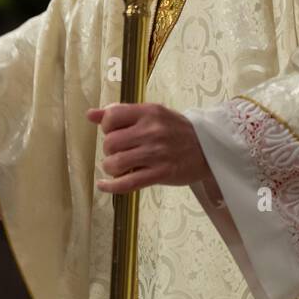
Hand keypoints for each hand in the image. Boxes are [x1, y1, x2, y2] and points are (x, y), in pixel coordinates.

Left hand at [87, 103, 210, 194]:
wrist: (209, 147)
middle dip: (109, 150)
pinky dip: (111, 186)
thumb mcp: (152, 114)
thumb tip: (90, 115)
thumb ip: (121, 113)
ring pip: (116, 163)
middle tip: (121, 151)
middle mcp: (152, 131)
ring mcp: (157, 153)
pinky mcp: (161, 174)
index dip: (107, 127)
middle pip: (110, 143)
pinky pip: (127, 183)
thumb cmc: (176, 130)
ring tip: (120, 166)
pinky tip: (103, 185)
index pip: (112, 116)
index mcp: (149, 112)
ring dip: (112, 167)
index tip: (115, 132)